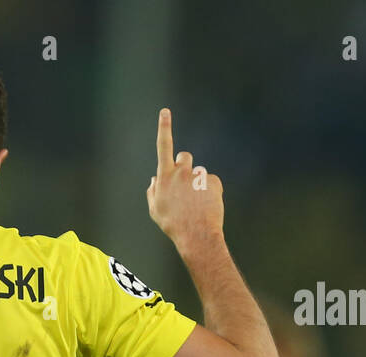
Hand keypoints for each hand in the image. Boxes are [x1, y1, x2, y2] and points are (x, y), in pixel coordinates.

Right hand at [146, 108, 223, 252]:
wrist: (196, 235)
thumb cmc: (172, 224)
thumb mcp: (155, 210)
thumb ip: (152, 192)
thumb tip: (155, 180)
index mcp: (164, 177)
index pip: (163, 147)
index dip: (164, 128)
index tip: (165, 111)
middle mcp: (181, 172)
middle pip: (184, 157)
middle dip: (184, 166)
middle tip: (185, 185)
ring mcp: (198, 176)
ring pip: (197, 173)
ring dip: (196, 184)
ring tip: (196, 204)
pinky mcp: (213, 181)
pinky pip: (210, 182)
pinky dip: (208, 192)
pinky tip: (206, 206)